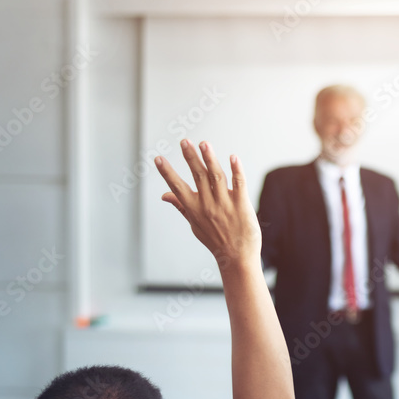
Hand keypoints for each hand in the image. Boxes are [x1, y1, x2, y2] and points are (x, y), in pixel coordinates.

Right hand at [155, 140, 261, 271]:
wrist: (236, 257)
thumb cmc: (215, 240)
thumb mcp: (194, 224)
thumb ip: (181, 206)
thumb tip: (164, 195)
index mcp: (194, 209)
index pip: (177, 187)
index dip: (167, 172)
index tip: (158, 158)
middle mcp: (207, 205)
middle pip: (198, 176)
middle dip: (190, 158)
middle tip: (184, 141)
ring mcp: (225, 205)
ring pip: (216, 177)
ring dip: (210, 159)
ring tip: (204, 144)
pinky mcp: (241, 206)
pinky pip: (239, 185)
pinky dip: (236, 171)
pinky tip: (233, 157)